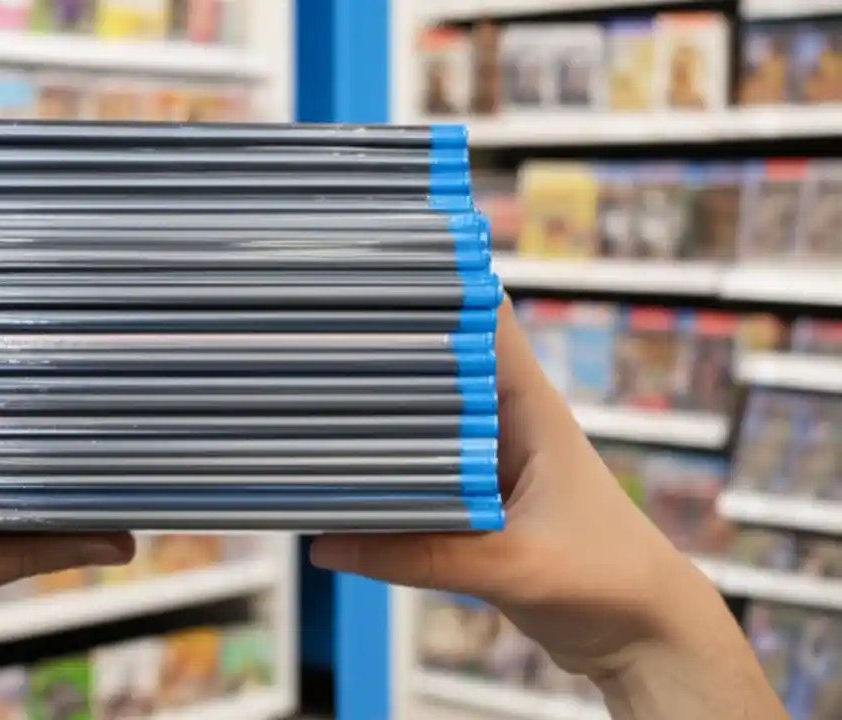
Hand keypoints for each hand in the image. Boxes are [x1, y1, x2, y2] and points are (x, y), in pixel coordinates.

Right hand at [309, 299, 784, 717]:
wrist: (642, 634)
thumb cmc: (608, 580)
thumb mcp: (510, 566)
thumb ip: (419, 555)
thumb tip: (328, 545)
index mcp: (527, 405)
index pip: (479, 315)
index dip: (430, 288)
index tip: (366, 281)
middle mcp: (503, 419)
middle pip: (432, 365)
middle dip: (380, 359)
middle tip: (311, 354)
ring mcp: (486, 458)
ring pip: (420, 422)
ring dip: (376, 423)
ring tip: (310, 414)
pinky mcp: (473, 498)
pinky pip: (417, 473)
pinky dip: (384, 475)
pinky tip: (340, 481)